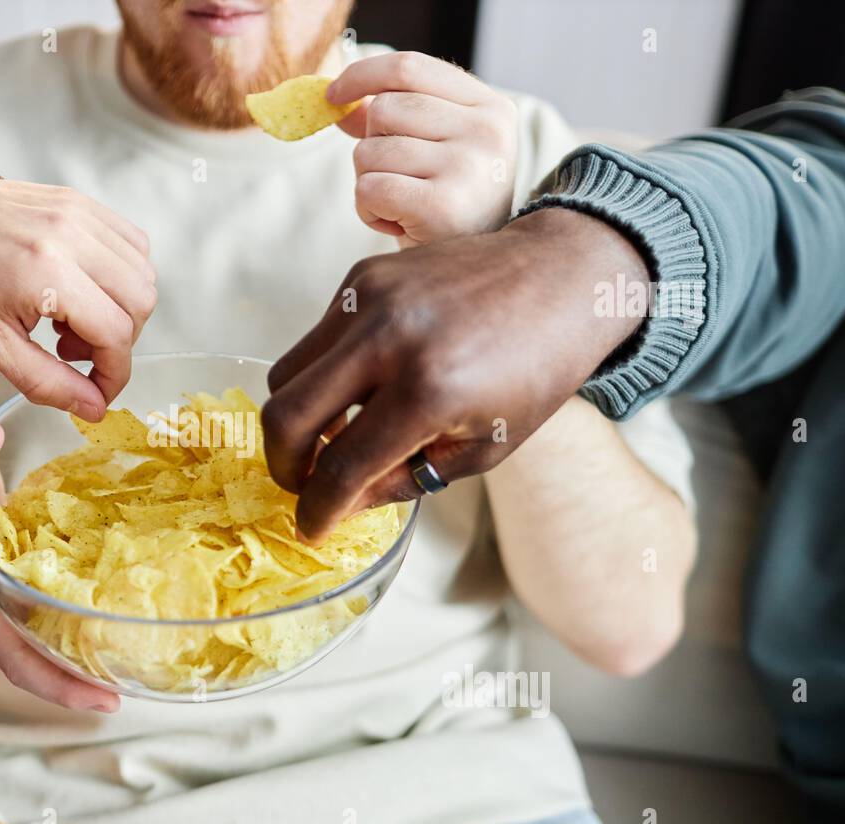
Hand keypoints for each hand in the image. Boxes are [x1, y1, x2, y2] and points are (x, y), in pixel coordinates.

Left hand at [0, 178, 155, 420]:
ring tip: (72, 320)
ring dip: (121, 308)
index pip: (116, 334)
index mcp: (46, 272)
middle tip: (73, 353)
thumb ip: (47, 381)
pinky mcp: (79, 201)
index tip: (96, 392)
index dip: (113, 374)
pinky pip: (131, 243)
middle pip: (140, 302)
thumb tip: (93, 408)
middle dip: (119, 342)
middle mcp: (71, 235)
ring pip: (143, 272)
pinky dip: (120, 275)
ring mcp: (79, 212)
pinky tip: (82, 290)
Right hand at [0, 410, 119, 711]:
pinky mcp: (29, 594)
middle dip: (84, 684)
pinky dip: (90, 624)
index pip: (14, 658)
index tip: (100, 699)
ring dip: (92, 659)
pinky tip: (125, 617)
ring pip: (53, 648)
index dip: (56, 683)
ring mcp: (12, 609)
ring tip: (142, 663)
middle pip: (41, 666)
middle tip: (136, 687)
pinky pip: (61, 619)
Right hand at [262, 208, 649, 540]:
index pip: (342, 467)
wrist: (560, 276)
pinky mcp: (363, 277)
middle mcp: (388, 338)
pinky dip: (322, 376)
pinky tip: (358, 390)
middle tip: (301, 484)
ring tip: (331, 439)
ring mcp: (369, 299)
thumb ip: (404, 480)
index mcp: (428, 390)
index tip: (311, 528)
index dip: (317, 511)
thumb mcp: (484, 447)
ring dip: (297, 420)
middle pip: (286, 416)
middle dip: (283, 466)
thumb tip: (342, 501)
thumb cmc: (536, 368)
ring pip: (285, 375)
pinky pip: (314, 339)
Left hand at [330, 51, 518, 245]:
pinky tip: (396, 223)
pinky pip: (368, 188)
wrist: (470, 274)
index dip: (362, 76)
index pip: (410, 68)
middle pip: (384, 109)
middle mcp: (487, 131)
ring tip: (401, 205)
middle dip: (370, 145)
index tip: (333, 95)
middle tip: (396, 178)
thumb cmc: (448, 206)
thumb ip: (392, 118)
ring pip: (369, 151)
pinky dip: (368, 210)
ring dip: (368, 182)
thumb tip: (338, 101)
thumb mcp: (432, 150)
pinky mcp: (442, 206)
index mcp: (491, 106)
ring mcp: (468, 167)